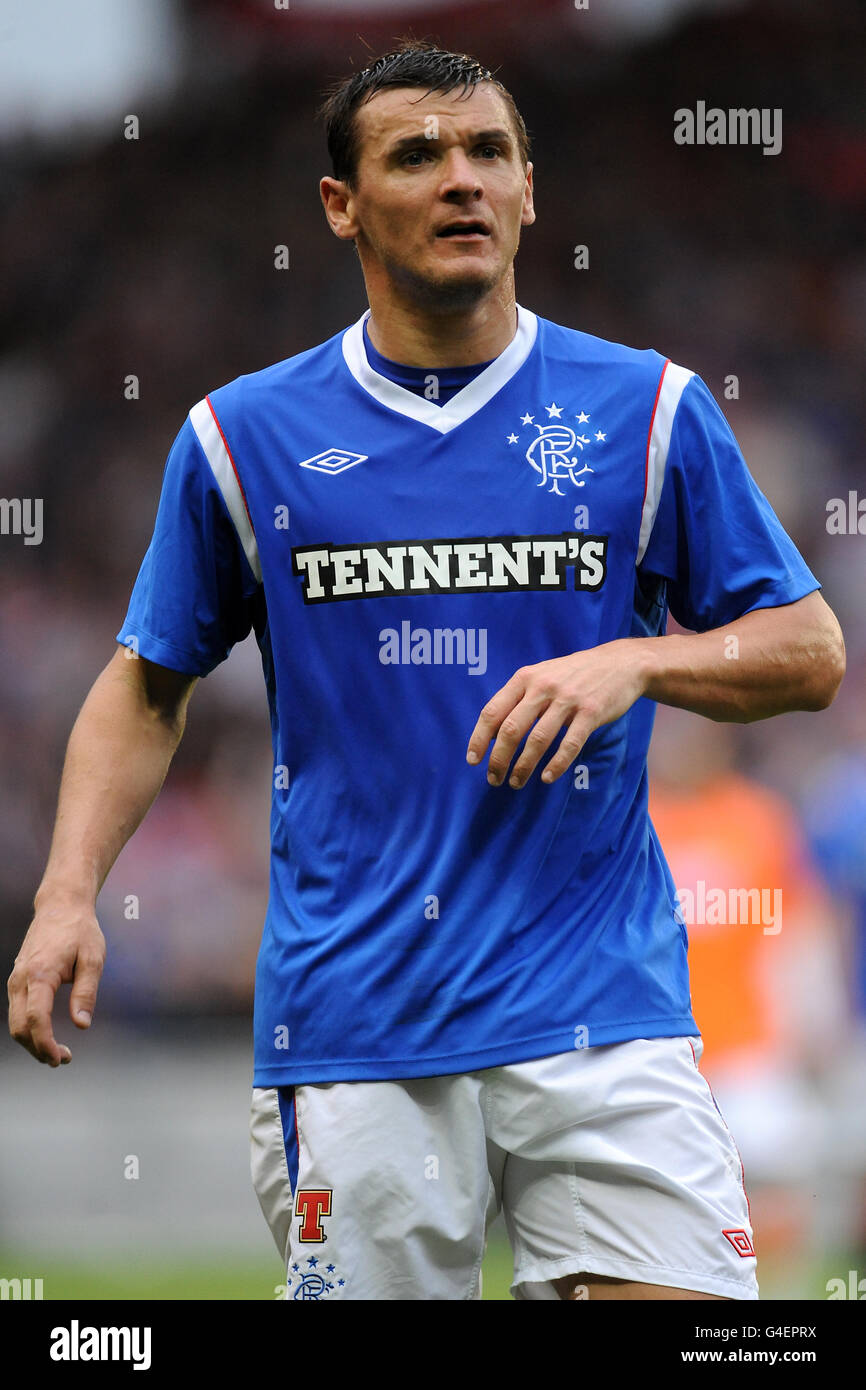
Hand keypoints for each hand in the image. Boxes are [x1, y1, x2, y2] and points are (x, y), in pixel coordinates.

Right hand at [8, 895, 105, 1065]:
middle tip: (64, 1060)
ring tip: (59, 1052)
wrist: (61, 906)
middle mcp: (22, 979)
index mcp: (40, 974)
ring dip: (33, 1042)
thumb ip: (87, 992)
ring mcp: (16, 979)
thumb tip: (82, 1025)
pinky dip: (29, 1029)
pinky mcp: (18, 979)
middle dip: (38, 1049)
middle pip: (19, 1027)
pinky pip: (18, 1012)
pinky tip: (48, 1035)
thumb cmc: (81, 931)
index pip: (36, 1019)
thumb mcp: (93, 959)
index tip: (60, 1059)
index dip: (45, 1044)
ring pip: (15, 1022)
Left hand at [466, 639, 648, 787]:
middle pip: (511, 729)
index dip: (480, 739)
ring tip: (516, 782)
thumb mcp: (542, 675)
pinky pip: (570, 744)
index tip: (473, 761)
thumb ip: (519, 698)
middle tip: (494, 779)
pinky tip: (547, 777)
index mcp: (525, 678)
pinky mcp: (591, 712)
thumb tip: (493, 733)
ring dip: (524, 766)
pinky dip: (557, 764)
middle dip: (499, 759)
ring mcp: (568, 699)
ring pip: (538, 740)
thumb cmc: (574, 674)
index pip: (493, 711)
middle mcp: (543, 687)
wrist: (620, 663)